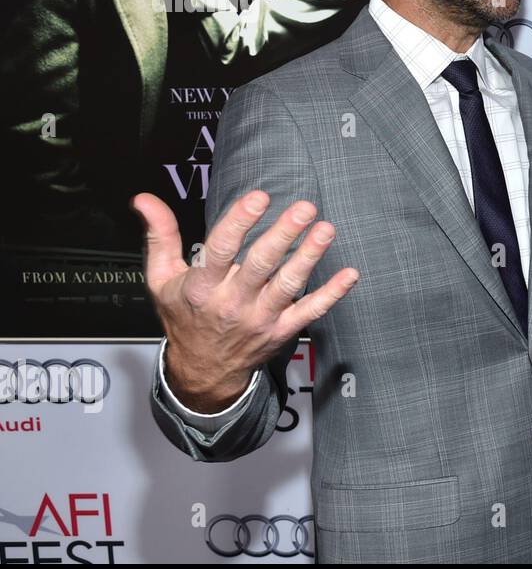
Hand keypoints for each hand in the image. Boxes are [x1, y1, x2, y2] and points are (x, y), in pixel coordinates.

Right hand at [132, 190, 357, 412]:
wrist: (202, 371)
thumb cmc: (184, 316)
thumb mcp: (162, 278)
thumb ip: (159, 236)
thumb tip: (144, 198)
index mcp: (202, 287)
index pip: (220, 250)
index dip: (239, 222)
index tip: (258, 197)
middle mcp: (232, 303)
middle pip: (261, 266)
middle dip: (283, 235)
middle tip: (304, 208)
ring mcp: (260, 319)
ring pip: (288, 286)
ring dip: (310, 257)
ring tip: (326, 230)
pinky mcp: (282, 331)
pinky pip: (310, 311)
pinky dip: (332, 294)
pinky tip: (350, 275)